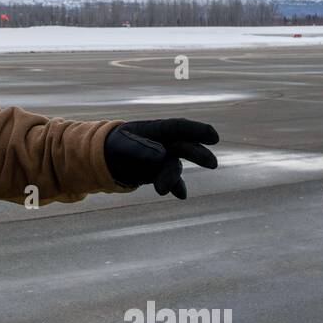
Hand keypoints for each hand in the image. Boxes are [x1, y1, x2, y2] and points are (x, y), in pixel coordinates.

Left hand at [103, 118, 219, 198]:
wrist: (109, 158)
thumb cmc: (116, 145)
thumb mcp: (123, 145)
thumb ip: (141, 148)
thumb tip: (161, 155)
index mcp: (157, 129)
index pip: (179, 127)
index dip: (197, 130)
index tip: (213, 137)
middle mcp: (165, 143)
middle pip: (184, 146)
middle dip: (198, 154)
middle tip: (212, 163)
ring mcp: (165, 159)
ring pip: (173, 167)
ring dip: (171, 177)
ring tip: (160, 189)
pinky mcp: (162, 174)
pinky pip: (172, 182)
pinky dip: (176, 187)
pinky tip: (181, 195)